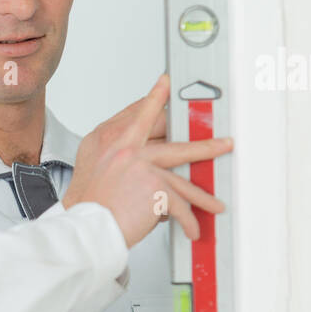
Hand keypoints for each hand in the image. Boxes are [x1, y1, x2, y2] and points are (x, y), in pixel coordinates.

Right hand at [62, 74, 232, 245]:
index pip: (137, 112)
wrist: (85, 226)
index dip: (155, 97)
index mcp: (110, 140)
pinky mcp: (155, 187)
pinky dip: (187, 220)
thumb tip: (142, 155)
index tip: (167, 83)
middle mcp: (126, 148)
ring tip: (215, 202)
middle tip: (224, 144)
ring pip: (183, 177)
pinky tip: (192, 228)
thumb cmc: (88, 203)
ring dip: (203, 194)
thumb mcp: (93, 167)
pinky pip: (179, 203)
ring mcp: (142, 166)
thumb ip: (116, 155)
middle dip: (203, 144)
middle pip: (171, 139)